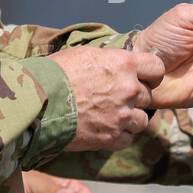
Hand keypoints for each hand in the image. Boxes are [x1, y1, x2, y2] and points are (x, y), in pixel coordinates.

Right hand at [50, 47, 164, 150]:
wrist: (36, 102)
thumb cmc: (55, 74)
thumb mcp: (85, 55)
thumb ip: (109, 60)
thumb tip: (118, 64)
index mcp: (124, 64)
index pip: (157, 68)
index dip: (149, 74)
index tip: (141, 78)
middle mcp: (129, 90)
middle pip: (148, 96)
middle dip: (135, 97)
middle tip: (115, 98)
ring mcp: (122, 116)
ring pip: (141, 120)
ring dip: (129, 119)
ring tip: (109, 116)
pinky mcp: (112, 137)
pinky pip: (128, 138)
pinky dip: (118, 135)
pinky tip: (103, 129)